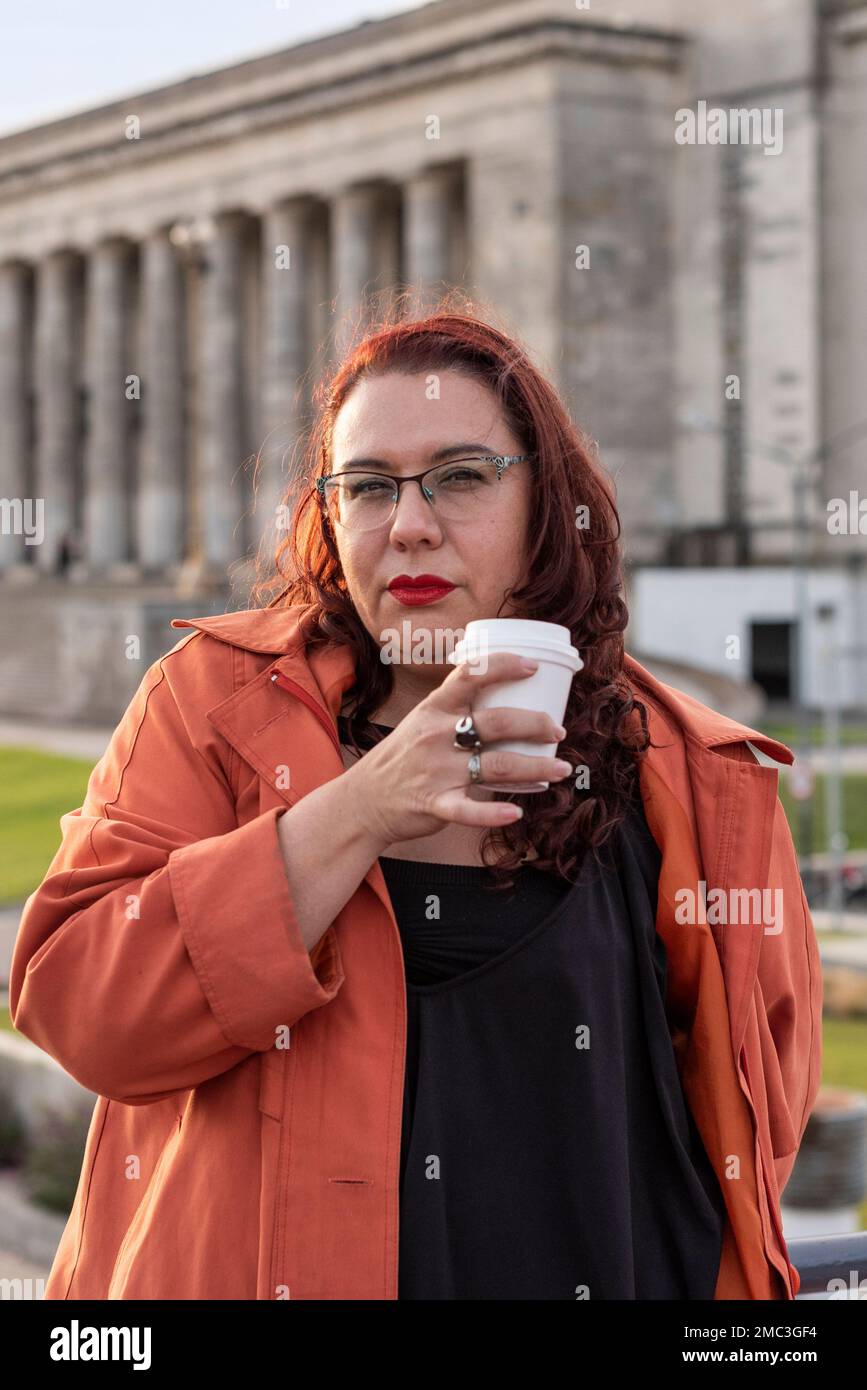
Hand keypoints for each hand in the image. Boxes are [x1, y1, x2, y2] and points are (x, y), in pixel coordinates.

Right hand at [343, 652, 571, 845]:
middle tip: (558, 730)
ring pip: (496, 766)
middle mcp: (437, 736)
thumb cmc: (404, 756)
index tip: (534, 667)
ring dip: (536, 767)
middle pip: (496, 722)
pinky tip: (516, 813)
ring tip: (562, 768)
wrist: (365, 799)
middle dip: (535, 724)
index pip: (471, 675)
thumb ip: (458, 709)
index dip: (505, 666)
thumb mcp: (423, 720)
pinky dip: (494, 813)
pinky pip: (470, 809)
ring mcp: (437, 771)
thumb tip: (506, 693)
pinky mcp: (437, 804)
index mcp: (435, 709)